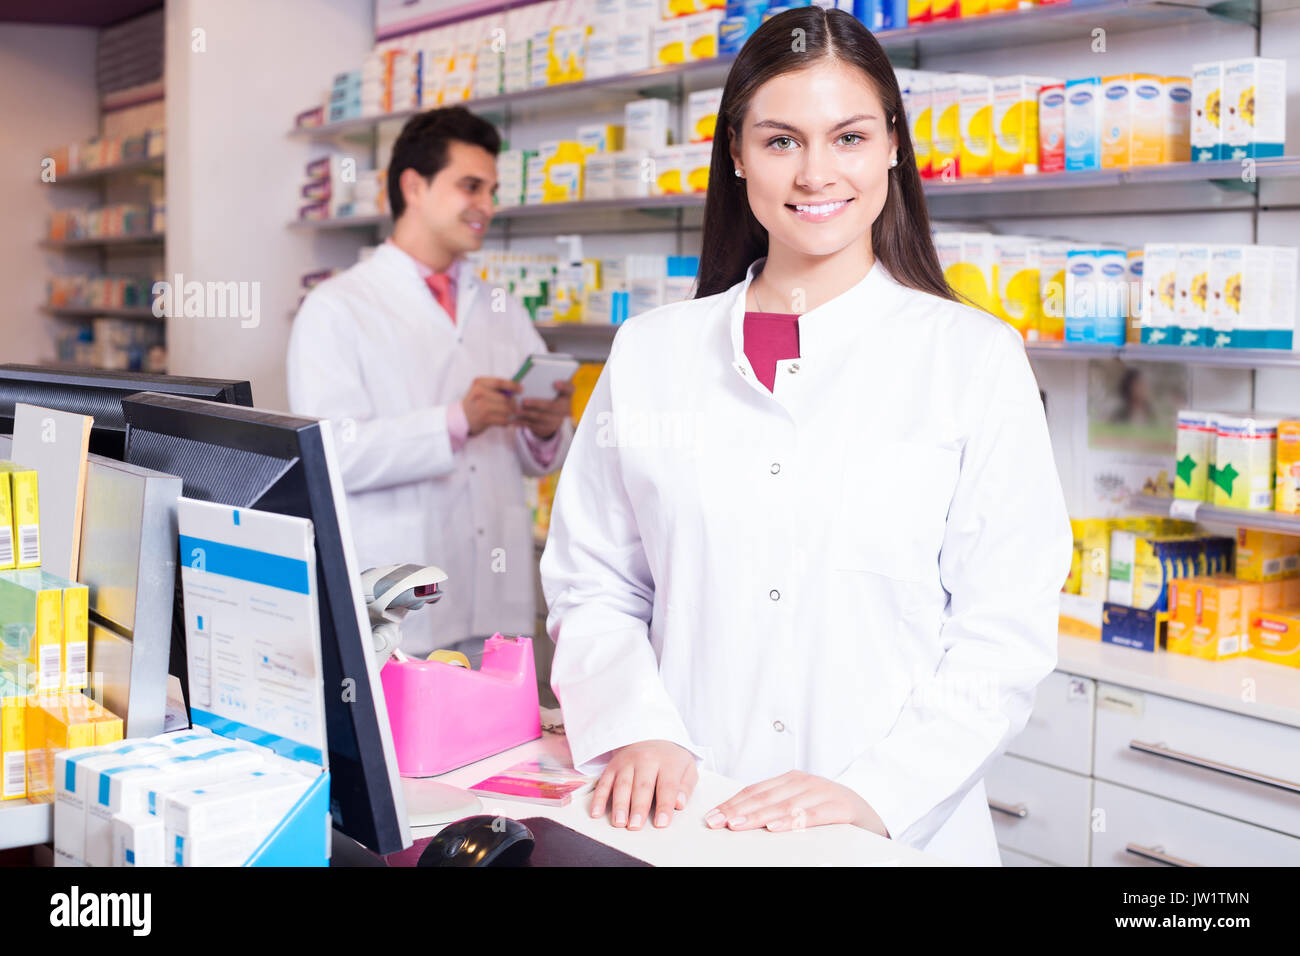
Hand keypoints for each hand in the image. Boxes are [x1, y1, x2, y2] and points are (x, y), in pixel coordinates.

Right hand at [462, 377, 519, 435]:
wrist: (461, 417)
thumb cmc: (475, 402)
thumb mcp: (481, 389)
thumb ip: (496, 387)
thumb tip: (517, 387)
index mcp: (479, 383)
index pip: (499, 382)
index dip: (512, 385)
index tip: (521, 389)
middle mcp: (478, 393)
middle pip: (505, 398)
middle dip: (513, 402)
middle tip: (515, 405)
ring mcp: (481, 406)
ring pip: (506, 409)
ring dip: (511, 412)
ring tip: (510, 413)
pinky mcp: (484, 419)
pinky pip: (503, 419)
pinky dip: (507, 421)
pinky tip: (504, 420)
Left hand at [517, 379, 573, 439]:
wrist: (551, 415)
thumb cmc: (547, 395)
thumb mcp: (548, 388)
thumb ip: (542, 382)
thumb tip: (523, 380)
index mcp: (566, 394)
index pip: (569, 389)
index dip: (563, 386)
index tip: (555, 383)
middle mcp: (565, 408)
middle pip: (552, 406)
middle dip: (537, 404)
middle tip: (524, 401)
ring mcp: (557, 420)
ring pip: (541, 417)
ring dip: (527, 414)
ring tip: (516, 410)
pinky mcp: (547, 428)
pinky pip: (534, 426)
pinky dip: (522, 422)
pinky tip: (513, 420)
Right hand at [588, 739, 698, 830]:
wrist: (650, 737)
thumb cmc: (670, 760)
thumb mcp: (687, 768)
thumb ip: (686, 786)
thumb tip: (680, 803)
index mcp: (668, 762)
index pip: (667, 786)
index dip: (664, 805)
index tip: (661, 823)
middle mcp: (646, 760)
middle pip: (642, 786)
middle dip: (638, 807)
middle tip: (636, 825)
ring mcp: (627, 763)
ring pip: (622, 784)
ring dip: (619, 804)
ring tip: (619, 822)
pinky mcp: (612, 767)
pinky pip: (604, 782)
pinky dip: (599, 798)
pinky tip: (596, 812)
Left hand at [704, 770, 889, 835]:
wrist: (873, 811)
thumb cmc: (830, 809)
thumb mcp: (800, 803)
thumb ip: (776, 806)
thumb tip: (738, 817)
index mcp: (791, 780)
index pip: (755, 791)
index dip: (732, 803)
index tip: (712, 816)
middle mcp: (804, 782)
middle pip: (764, 798)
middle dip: (737, 810)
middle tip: (716, 822)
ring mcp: (822, 793)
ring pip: (783, 806)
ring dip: (757, 816)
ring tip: (736, 825)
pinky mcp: (839, 807)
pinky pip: (811, 816)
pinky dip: (791, 821)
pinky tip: (775, 827)